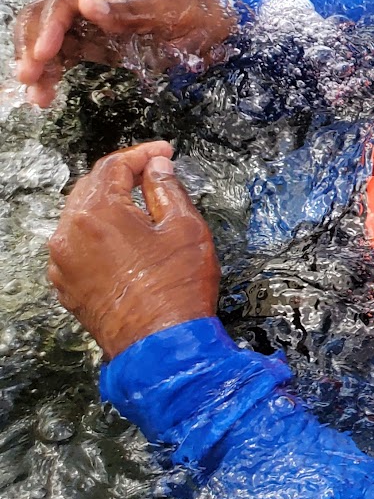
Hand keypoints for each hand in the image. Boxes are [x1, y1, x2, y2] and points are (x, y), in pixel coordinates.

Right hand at [13, 0, 236, 106]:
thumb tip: (85, 4)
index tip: (43, 55)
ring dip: (38, 63)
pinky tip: (47, 93)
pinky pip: (65, 52)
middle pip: (45, 14)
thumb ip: (127, 11)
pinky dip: (53, 71)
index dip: (49, 26)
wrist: (220, 17)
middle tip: (29, 78)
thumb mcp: (170, 9)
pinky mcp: (95, 37)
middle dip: (32, 46)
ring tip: (37, 95)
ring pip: (49, 35)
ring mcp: (91, 16)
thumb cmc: (198, 7)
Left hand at [47, 141, 220, 358]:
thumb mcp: (185, 228)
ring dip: (108, 205)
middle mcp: (69, 234)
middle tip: (153, 173)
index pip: (114, 166)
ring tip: (140, 207)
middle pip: (91, 188)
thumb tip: (156, 168)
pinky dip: (98, 235)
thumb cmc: (176, 289)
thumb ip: (166, 189)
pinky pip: (78, 246)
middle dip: (122, 177)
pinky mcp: (66, 285)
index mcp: (96, 213)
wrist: (161, 346)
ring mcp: (63, 262)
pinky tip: (124, 240)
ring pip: (81, 217)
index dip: (142, 154)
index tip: (164, 152)